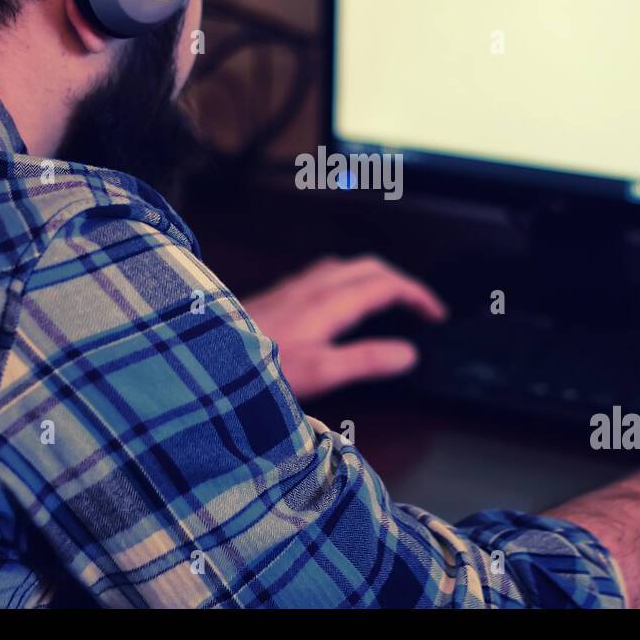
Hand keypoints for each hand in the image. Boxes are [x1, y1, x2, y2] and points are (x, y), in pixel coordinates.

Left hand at [241, 255, 446, 401]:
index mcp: (329, 302)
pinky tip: (339, 304)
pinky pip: (323, 276)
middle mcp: (311, 287)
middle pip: (368, 267)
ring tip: (388, 300)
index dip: (418, 295)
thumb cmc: (254, 369)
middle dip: (400, 281)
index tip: (436, 314)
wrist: (202, 361)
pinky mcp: (276, 297)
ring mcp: (292, 288)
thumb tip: (407, 354)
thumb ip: (365, 360)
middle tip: (419, 306)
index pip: (387, 283)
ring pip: (344, 268)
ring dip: (373, 277)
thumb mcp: (319, 372)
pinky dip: (348, 282)